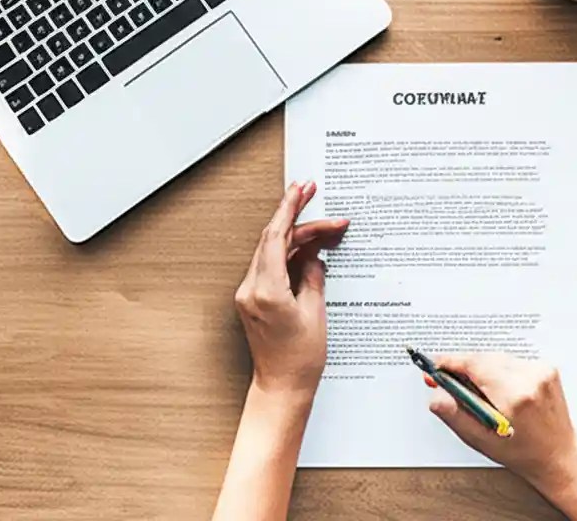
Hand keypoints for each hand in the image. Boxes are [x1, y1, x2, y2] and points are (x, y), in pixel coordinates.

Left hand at [235, 181, 348, 398]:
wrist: (282, 387)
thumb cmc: (301, 359)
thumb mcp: (316, 311)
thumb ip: (313, 275)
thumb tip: (314, 254)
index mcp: (266, 290)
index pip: (276, 237)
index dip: (289, 208)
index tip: (300, 188)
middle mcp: (251, 289)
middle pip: (275, 240)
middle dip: (297, 218)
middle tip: (315, 194)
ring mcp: (249, 295)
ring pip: (273, 252)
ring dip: (297, 237)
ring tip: (327, 228)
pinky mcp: (253, 300)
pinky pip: (272, 267)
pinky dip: (290, 255)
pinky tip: (311, 250)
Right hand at [427, 354, 576, 487]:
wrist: (559, 454)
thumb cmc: (524, 452)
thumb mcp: (481, 440)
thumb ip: (455, 415)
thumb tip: (435, 396)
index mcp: (514, 396)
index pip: (474, 364)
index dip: (450, 362)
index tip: (434, 365)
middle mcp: (530, 378)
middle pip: (483, 357)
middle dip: (464, 367)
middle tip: (449, 382)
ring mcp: (541, 370)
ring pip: (497, 357)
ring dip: (483, 369)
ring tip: (482, 395)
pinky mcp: (546, 367)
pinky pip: (511, 361)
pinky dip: (500, 371)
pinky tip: (501, 390)